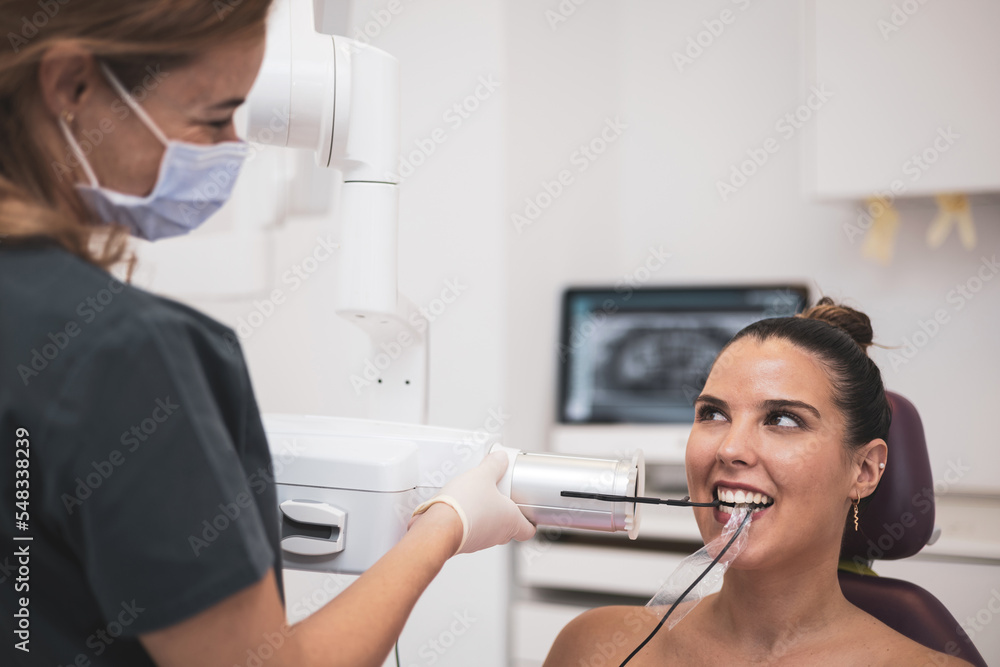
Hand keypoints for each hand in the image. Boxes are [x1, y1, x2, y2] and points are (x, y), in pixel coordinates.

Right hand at [409, 451, 535, 554]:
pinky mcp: (463, 542)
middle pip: (509, 528)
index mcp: (510, 521)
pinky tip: (460, 506)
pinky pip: (470, 531)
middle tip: (500, 497)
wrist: (439, 526)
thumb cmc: (465, 506)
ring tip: (477, 498)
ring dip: (486, 516)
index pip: (528, 530)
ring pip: (489, 530)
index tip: (527, 511)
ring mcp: (480, 541)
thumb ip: (494, 465)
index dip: (530, 521)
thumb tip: (500, 458)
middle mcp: (497, 535)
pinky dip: (468, 520)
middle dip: (505, 513)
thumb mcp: (482, 475)